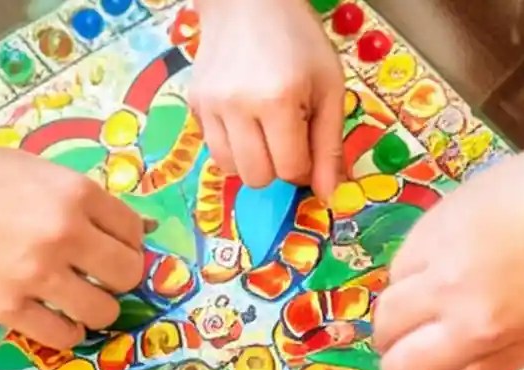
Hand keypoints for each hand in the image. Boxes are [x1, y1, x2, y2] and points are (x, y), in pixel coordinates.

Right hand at [0, 143, 147, 348]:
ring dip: (97, 308)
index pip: (132, 230)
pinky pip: (63, 336)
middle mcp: (62, 233)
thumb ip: (75, 195)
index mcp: (72, 191)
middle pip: (127, 273)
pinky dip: (68, 332)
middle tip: (98, 276)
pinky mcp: (8, 309)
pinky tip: (56, 319)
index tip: (112, 246)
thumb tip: (134, 225)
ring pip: (103, 311)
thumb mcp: (27, 167)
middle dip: (118, 277)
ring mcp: (36, 275)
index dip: (127, 241)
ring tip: (79, 300)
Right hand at [191, 0, 344, 196]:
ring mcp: (210, 106)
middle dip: (277, 168)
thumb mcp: (329, 87)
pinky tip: (244, 120)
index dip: (305, 168)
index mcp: (278, 100)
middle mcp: (238, 106)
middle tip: (287, 137)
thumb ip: (330, 145)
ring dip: (252, 161)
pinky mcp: (193, 104)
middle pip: (257, 177)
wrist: (248, 2)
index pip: (290, 169)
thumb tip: (328, 196)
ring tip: (264, 131)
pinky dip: (233, 146)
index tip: (308, 145)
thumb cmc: (298, 41)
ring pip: (230, 170)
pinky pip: (213, 149)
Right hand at [372, 127, 523, 369]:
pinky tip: (456, 262)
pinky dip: (419, 264)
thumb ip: (486, 368)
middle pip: (384, 322)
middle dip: (396, 340)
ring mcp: (441, 237)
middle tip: (426, 341)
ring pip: (391, 282)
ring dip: (407, 300)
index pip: (403, 363)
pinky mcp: (445, 203)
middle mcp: (446, 284)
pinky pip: (410, 245)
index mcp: (477, 326)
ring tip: (444, 299)